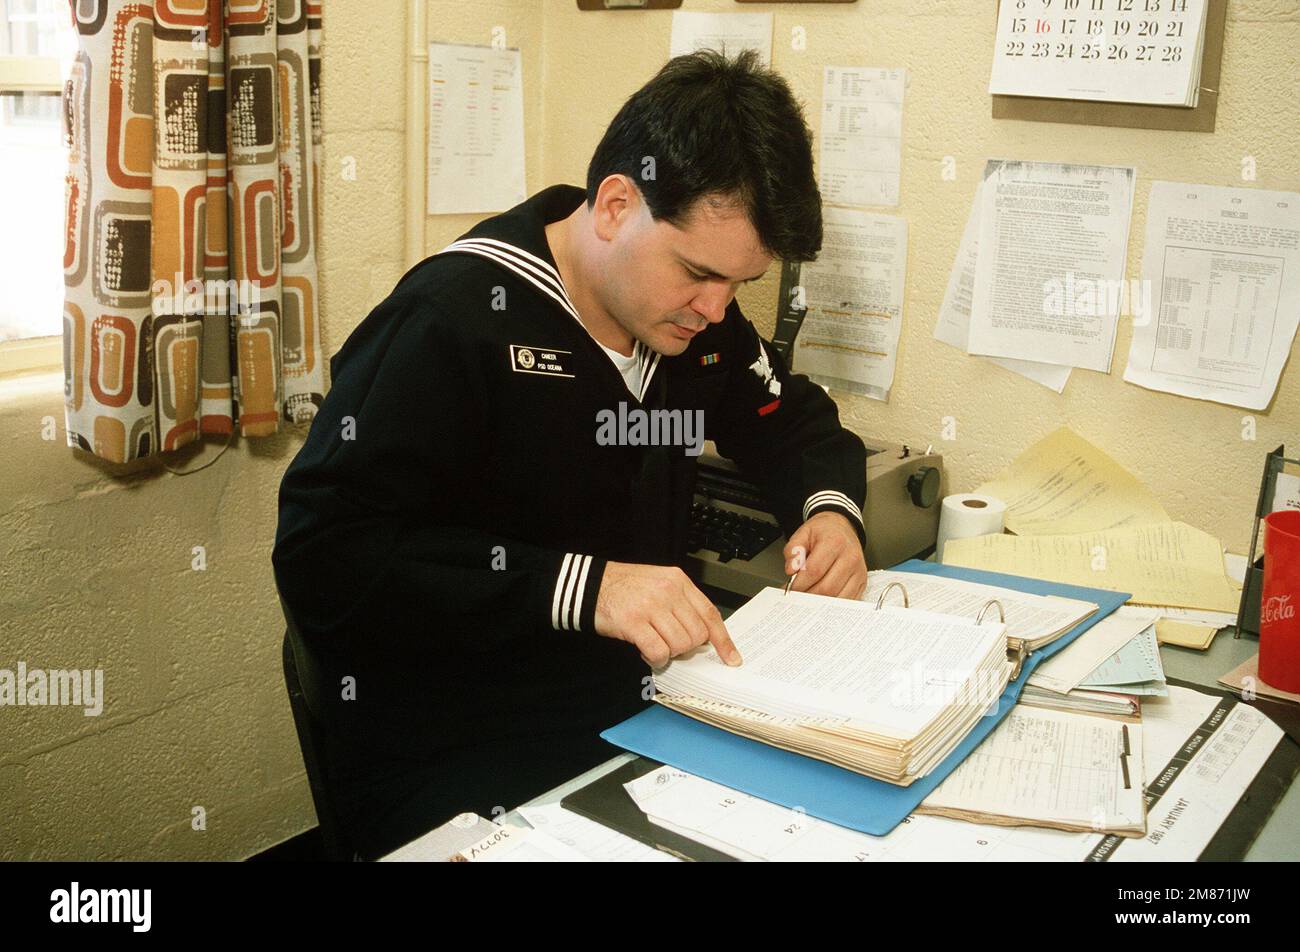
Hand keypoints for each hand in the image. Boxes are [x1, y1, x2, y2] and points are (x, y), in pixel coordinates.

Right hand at [594, 562, 741, 668]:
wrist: (590, 584)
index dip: (723, 640)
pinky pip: (658, 651)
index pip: (710, 614)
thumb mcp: (659, 583)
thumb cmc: (625, 586)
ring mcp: (651, 606)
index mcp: (678, 581)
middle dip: (686, 648)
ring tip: (654, 645)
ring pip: (679, 645)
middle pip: (696, 634)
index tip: (731, 658)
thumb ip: (681, 604)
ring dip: (669, 653)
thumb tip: (702, 635)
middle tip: (670, 645)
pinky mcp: (633, 622)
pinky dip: (655, 659)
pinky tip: (645, 651)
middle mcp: (668, 591)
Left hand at [783, 511, 867, 598]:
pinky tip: (821, 601)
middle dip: (808, 596)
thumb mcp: (803, 533)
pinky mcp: (862, 582)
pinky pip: (847, 601)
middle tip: (797, 596)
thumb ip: (793, 550)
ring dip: (819, 603)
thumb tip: (791, 570)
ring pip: (837, 598)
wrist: (842, 528)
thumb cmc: (823, 532)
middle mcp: (850, 557)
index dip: (799, 583)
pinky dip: (832, 605)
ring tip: (807, 598)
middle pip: (827, 588)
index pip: (814, 570)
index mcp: (835, 542)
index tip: (790, 588)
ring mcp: (858, 571)